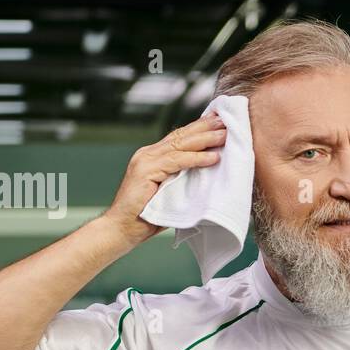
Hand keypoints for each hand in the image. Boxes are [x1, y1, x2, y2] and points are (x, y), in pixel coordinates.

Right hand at [103, 113, 226, 245]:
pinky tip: (213, 158)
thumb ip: (184, 179)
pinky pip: (176, 161)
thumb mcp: (171, 192)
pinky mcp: (145, 171)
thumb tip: (211, 174)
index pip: (180, 138)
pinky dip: (196, 159)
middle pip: (181, 136)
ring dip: (205, 139)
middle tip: (227, 121)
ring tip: (225, 136)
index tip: (220, 122)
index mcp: (153, 157)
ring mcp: (145, 160)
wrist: (122, 229)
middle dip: (205, 127)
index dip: (200, 129)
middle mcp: (148, 154)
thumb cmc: (148, 216)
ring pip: (181, 145)